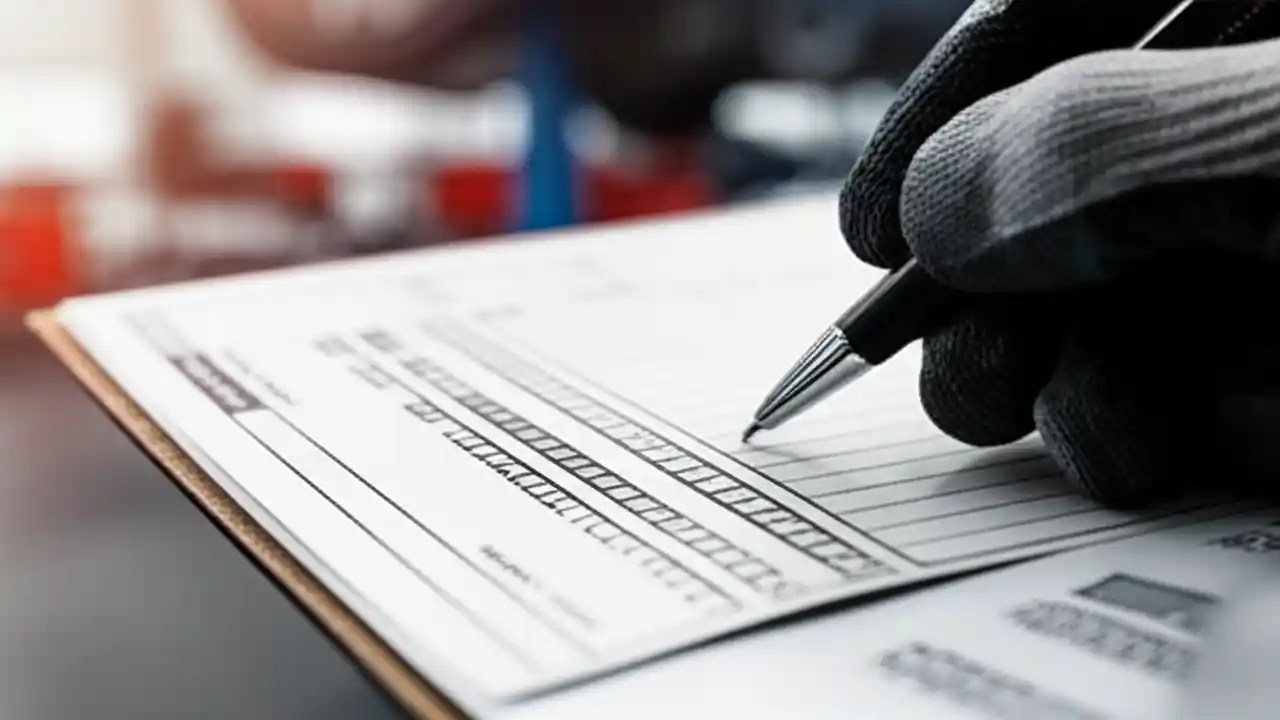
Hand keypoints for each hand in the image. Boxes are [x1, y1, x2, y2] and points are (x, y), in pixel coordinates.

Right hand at [841, 0, 1279, 504]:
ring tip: (1119, 436)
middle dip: (992, 301)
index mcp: (1235, 20)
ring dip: (1086, 394)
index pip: (1038, 25)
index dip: (936, 120)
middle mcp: (1227, 140)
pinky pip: (1205, 395)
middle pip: (1051, 192)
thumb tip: (932, 209)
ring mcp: (1268, 248)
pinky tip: (1227, 440)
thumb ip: (1094, 151)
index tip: (867, 234)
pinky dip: (1187, 436)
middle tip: (988, 372)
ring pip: (1116, 311)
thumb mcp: (1276, 145)